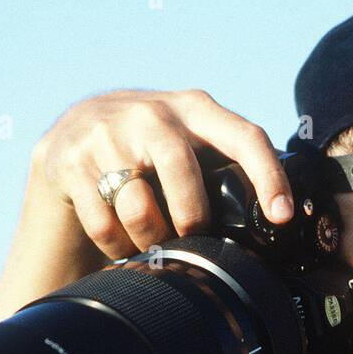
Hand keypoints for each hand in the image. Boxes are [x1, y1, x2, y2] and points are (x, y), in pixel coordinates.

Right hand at [35, 88, 294, 259]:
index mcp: (194, 108)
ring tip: (154, 244)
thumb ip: (225, 164)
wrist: (75, 133)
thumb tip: (277, 221)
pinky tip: (123, 242)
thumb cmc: (152, 149)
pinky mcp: (71, 161)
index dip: (267, 176)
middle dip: (192, 217)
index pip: (243, 135)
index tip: (281, 216)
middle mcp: (151, 113)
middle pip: (181, 170)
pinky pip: (103, 223)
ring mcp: (106, 134)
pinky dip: (117, 245)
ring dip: (150, 238)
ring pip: (137, 205)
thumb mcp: (190, 140)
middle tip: (193, 238)